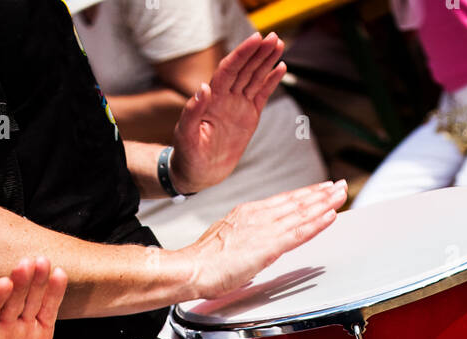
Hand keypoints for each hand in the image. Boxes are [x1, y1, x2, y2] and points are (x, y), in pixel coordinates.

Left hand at [0, 257, 66, 338]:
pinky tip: (59, 276)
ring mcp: (19, 327)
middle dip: (19, 282)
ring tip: (44, 264)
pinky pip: (47, 312)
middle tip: (26, 265)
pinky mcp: (38, 333)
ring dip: (37, 282)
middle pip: (10, 299)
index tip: (3, 284)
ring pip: (29, 300)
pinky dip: (54, 295)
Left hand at [171, 33, 286, 194]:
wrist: (199, 172)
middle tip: (273, 37)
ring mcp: (238, 105)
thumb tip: (203, 88)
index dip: (242, 54)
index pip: (229, 69)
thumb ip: (192, 112)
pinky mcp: (248, 116)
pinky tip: (280, 68)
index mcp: (212, 99)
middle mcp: (226, 97)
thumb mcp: (186, 135)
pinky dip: (271, 81)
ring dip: (267, 61)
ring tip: (279, 44)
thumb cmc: (188, 155)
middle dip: (258, 52)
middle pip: (245, 69)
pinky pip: (261, 95)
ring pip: (255, 78)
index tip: (255, 40)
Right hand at [186, 181, 347, 301]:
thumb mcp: (226, 242)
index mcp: (247, 213)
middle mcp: (258, 216)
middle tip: (339, 185)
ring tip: (341, 194)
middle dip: (320, 193)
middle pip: (296, 201)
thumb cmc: (204, 262)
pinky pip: (299, 233)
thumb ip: (244, 241)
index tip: (320, 189)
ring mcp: (264, 229)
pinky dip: (316, 223)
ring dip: (325, 203)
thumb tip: (253, 248)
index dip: (304, 194)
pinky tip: (330, 216)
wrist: (192, 268)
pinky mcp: (268, 246)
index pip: (283, 200)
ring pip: (301, 212)